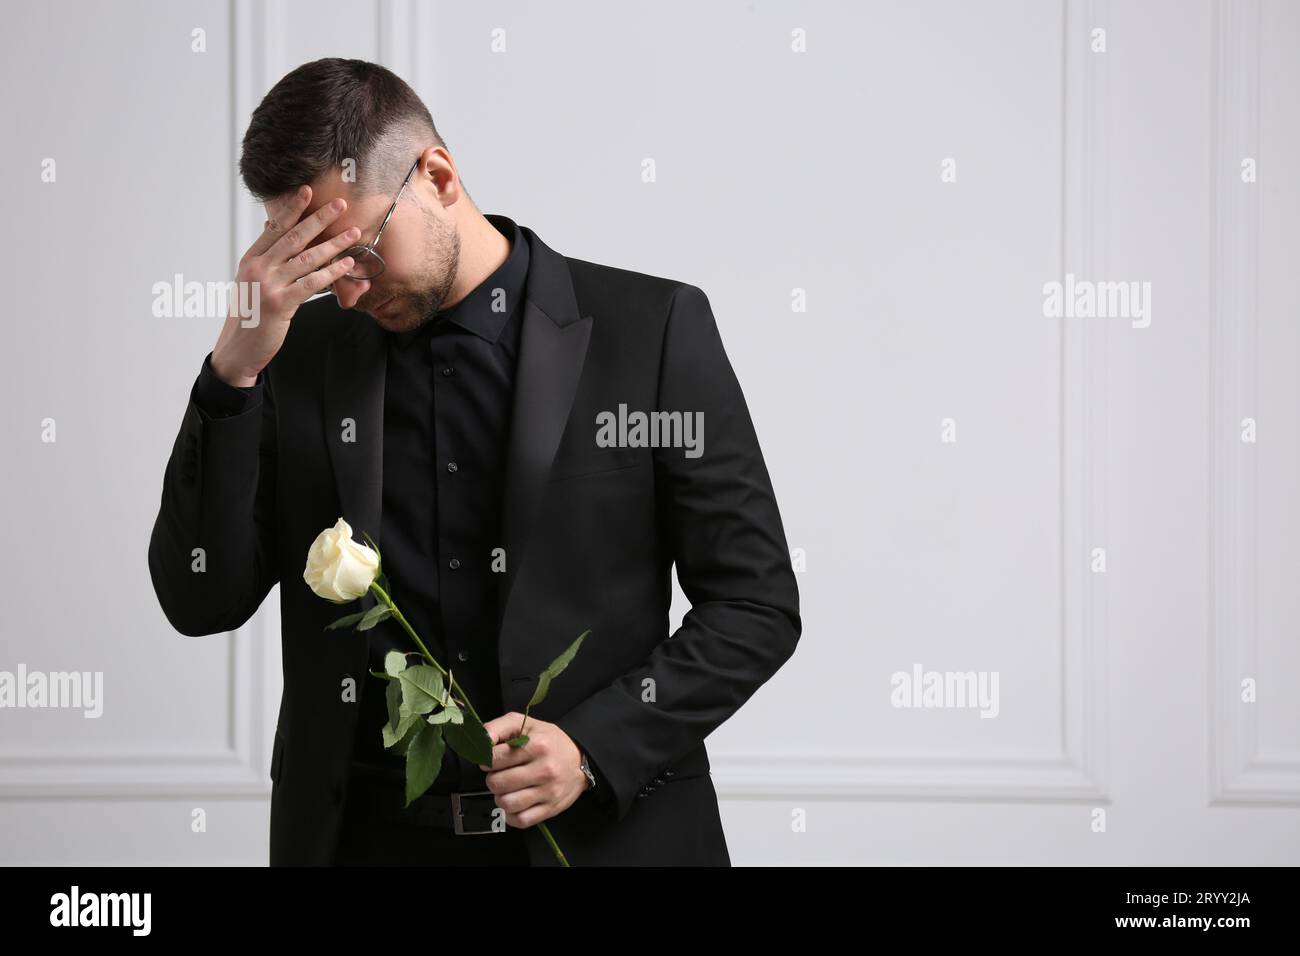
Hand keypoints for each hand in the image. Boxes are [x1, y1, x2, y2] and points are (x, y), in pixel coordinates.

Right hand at [209, 185, 362, 385]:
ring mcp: (269, 285)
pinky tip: (347, 264)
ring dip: (334, 245)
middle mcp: (258, 268)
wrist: (238, 348)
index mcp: (251, 259)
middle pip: (294, 237)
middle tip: (340, 204)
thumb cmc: (249, 316)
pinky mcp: (281, 304)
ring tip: (354, 234)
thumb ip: (267, 260)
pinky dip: (332, 272)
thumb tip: (280, 236)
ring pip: (307, 259)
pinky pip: (312, 284)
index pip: (274, 227)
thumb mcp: (252, 282)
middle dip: (320, 219)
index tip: (307, 191)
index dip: (292, 208)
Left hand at [477, 712, 587, 828]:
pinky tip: (514, 803)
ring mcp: (549, 792)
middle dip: (492, 778)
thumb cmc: (548, 741)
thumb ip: (498, 727)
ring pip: (506, 803)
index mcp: (537, 746)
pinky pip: (520, 820)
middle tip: (500, 773)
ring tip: (507, 788)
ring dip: (500, 797)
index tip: (493, 759)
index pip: (494, 758)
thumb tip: (479, 741)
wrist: (580, 759)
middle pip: (497, 783)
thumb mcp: (525, 724)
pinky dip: (511, 815)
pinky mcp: (550, 809)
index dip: (487, 759)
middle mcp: (545, 770)